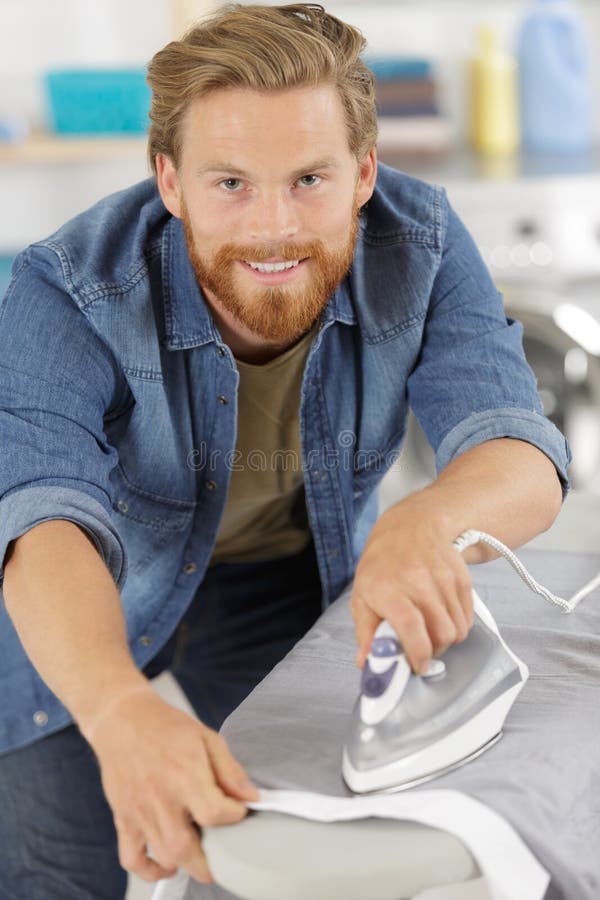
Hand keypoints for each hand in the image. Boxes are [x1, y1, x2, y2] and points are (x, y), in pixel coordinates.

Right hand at [82, 687, 258, 882]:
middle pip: (187, 849)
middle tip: (223, 853)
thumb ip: (230, 771)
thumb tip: (251, 797)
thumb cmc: (165, 727)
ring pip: (164, 856)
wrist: (123, 720)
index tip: (237, 810)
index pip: (215, 813)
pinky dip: (149, 870)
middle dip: (211, 859)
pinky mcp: (124, 819)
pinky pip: (132, 859)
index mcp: (185, 776)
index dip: (234, 816)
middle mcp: (161, 799)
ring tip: (199, 851)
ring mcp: (139, 813)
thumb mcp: (206, 738)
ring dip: (186, 862)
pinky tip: (167, 864)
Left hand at [350, 497, 473, 673]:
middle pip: (441, 634)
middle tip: (421, 648)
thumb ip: (366, 633)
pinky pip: (467, 618)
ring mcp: (444, 579)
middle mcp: (419, 582)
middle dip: (433, 650)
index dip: (418, 654)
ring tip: (430, 631)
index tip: (417, 667)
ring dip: (445, 639)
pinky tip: (441, 617)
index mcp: (389, 588)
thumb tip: (367, 663)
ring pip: (457, 629)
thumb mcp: (362, 597)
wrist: (410, 528)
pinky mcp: (462, 578)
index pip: (411, 628)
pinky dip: (457, 626)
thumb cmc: (382, 565)